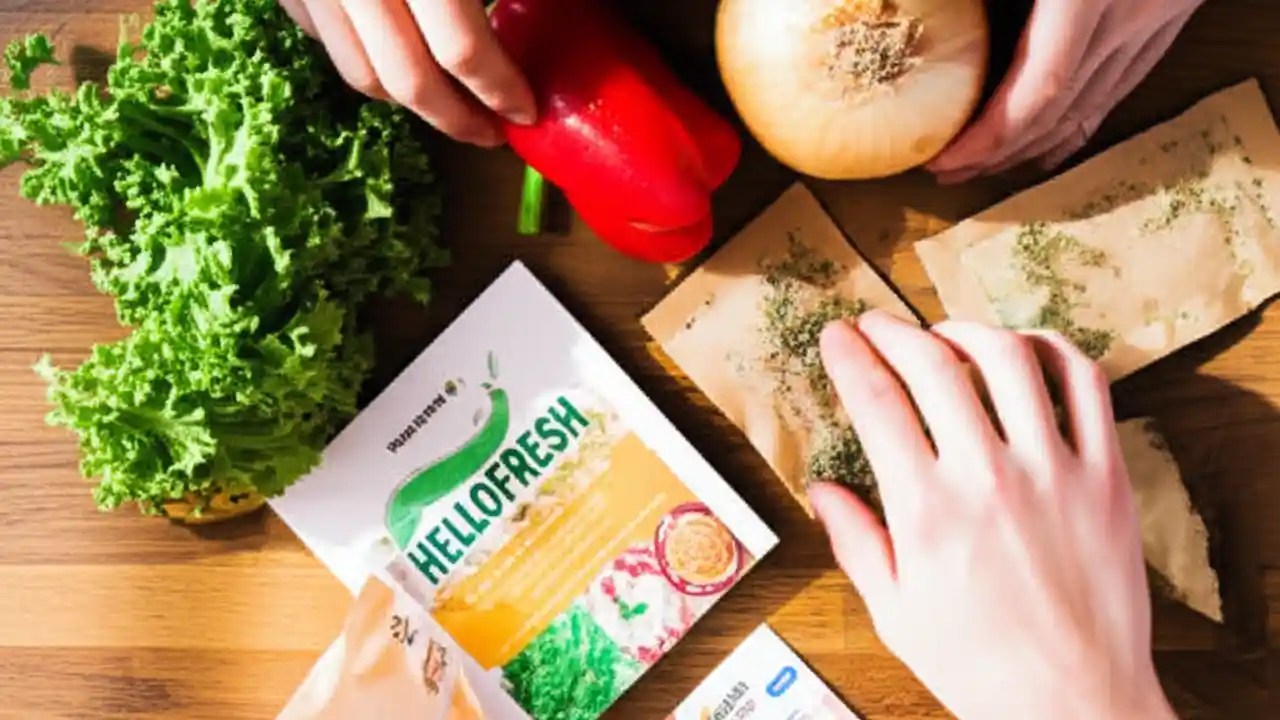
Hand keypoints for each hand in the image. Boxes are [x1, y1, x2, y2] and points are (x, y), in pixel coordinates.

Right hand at [278, 0, 535, 146]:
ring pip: (362, 75)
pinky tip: (397, 57)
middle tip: (490, 132)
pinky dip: (366, 62)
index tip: (525, 110)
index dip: (501, 90)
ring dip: (411, 102)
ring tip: (449, 103)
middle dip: (457, 119)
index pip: (463, 51)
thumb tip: (552, 19)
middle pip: (409, 80)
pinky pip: (325, 41)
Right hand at [811, 312, 1175, 719]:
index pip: (875, 402)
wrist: (1075, 701)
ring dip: (966, 330)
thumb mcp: (894, 612)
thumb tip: (822, 490)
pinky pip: (1086, 386)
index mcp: (926, 510)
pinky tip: (1025, 349)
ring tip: (945, 333)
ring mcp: (1054, 470)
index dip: (848, 356)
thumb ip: (855, 541)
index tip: (837, 337)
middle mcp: (988, 477)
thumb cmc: (981, 666)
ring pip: (1008, 359)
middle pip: (933, 365)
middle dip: (893, 332)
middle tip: (877, 325)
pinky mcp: (1105, 476)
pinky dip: (1052, 350)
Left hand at [928, 0, 1205, 181]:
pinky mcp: (1169, 18)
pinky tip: (1047, 141)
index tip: (943, 158)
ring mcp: (1157, 20)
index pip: (1036, 92)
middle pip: (1058, 112)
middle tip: (947, 173)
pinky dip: (1078, 120)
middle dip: (998, 154)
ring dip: (1035, 147)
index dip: (988, 139)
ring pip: (1092, 106)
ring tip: (982, 167)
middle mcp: (1129, 17)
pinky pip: (1119, 85)